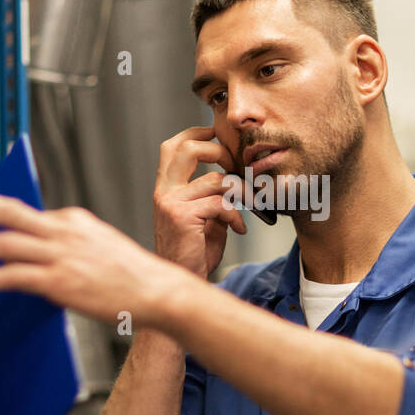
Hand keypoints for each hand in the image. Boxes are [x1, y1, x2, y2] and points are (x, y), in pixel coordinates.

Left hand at [0, 184, 193, 326]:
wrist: (157, 291)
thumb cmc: (131, 274)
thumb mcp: (98, 245)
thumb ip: (66, 244)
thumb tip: (36, 252)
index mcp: (72, 220)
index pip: (25, 213)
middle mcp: (64, 231)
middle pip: (9, 211)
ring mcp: (61, 255)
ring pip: (5, 243)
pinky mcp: (60, 281)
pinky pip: (15, 275)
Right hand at [153, 125, 245, 277]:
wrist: (184, 280)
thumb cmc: (195, 250)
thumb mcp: (204, 216)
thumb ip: (213, 195)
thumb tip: (236, 177)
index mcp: (166, 187)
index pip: (174, 146)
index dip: (198, 135)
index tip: (222, 140)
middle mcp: (164, 191)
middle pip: (187, 148)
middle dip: (218, 150)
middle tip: (235, 165)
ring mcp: (170, 203)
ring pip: (215, 179)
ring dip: (241, 191)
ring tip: (250, 205)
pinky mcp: (182, 217)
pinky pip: (220, 204)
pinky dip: (236, 215)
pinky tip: (239, 228)